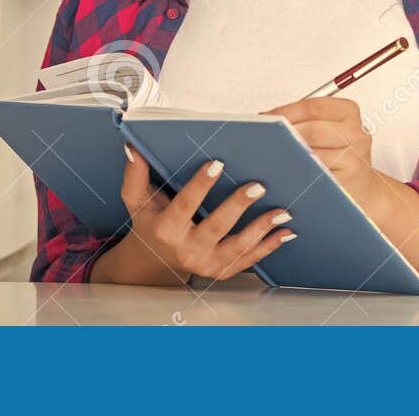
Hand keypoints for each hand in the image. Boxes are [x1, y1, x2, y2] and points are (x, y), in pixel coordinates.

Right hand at [95, 147, 295, 285]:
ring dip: (261, 229)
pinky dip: (269, 246)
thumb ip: (134, 174)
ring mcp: (206, 264)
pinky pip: (249, 260)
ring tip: (281, 211)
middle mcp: (187, 250)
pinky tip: (285, 232)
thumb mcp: (137, 200)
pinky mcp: (223, 271)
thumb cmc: (150, 222)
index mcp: (166, 229)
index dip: (201, 185)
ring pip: (237, 247)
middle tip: (258, 185)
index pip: (184, 205)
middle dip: (237, 206)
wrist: (157, 259)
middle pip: (216, 227)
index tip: (217, 163)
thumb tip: (133, 147)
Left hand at [265, 97, 384, 206]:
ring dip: (289, 156)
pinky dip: (298, 174)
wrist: (363, 186)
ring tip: (270, 156)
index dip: (286, 111)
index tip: (265, 118)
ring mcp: (354, 160)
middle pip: (313, 131)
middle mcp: (356, 133)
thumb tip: (265, 120)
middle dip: (285, 135)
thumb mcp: (328, 128)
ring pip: (313, 156)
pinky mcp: (347, 183)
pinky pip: (316, 177)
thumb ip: (303, 119)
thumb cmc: (338, 153)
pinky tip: (285, 173)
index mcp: (349, 112)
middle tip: (263, 139)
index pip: (314, 107)